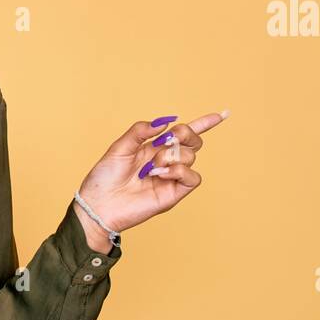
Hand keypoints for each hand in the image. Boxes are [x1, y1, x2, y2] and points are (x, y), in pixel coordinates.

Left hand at [74, 110, 228, 243]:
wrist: (98, 204)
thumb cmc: (104, 177)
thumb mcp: (120, 147)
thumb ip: (140, 131)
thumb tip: (164, 123)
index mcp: (153, 148)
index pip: (183, 135)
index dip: (203, 124)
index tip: (220, 115)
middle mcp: (165, 161)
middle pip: (193, 141)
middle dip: (185, 133)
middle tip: (166, 139)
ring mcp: (170, 177)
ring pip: (191, 156)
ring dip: (172, 155)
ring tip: (151, 166)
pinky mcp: (173, 193)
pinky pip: (192, 177)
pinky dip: (179, 170)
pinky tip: (160, 173)